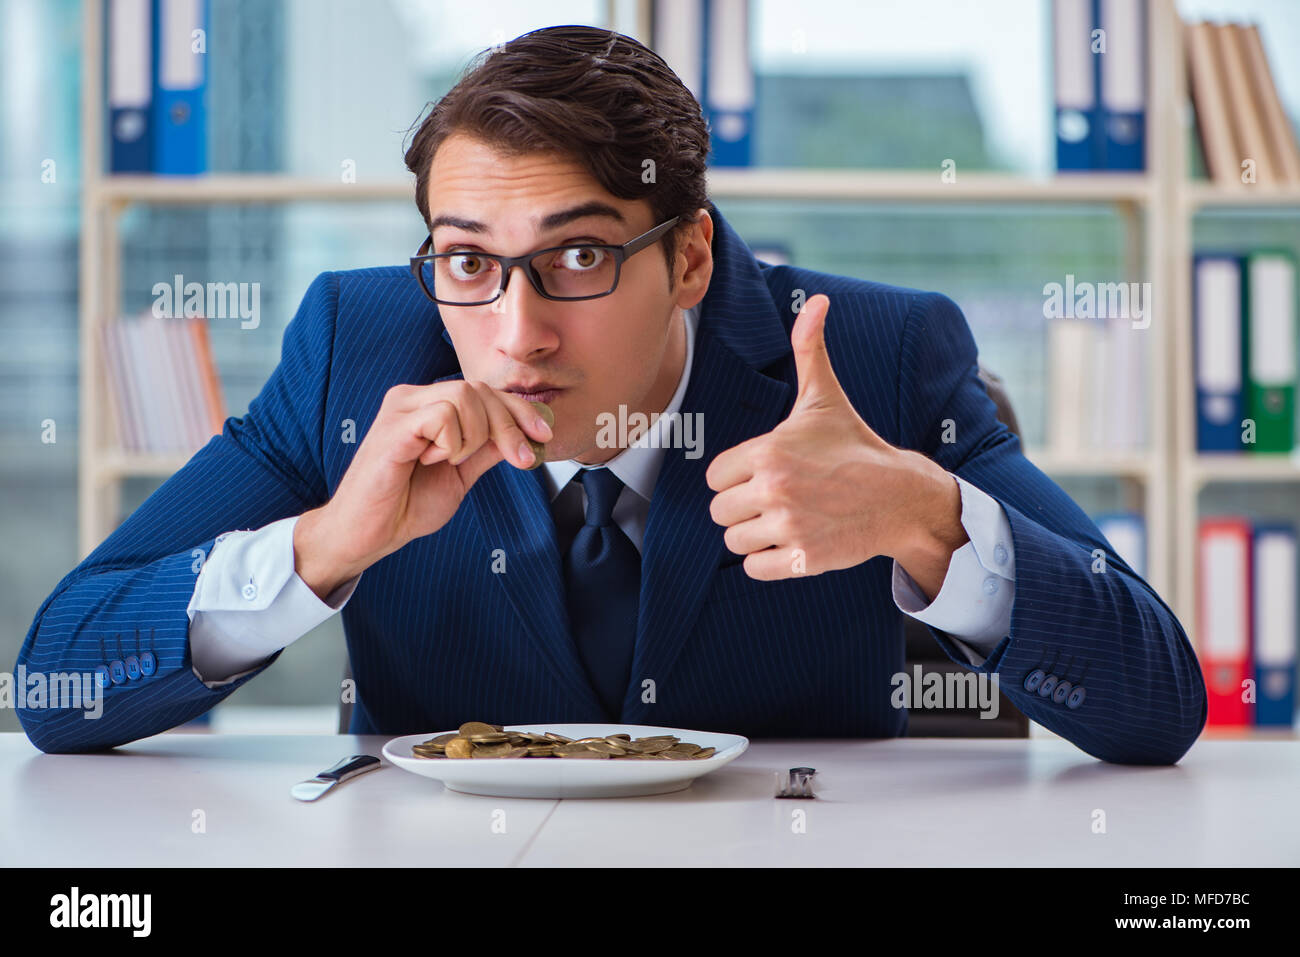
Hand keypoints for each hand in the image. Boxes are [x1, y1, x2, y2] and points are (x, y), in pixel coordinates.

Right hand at [294, 381, 553, 596]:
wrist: (368, 535)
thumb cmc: (406, 505)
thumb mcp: (461, 474)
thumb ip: (487, 450)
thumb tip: (524, 434)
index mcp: (428, 405)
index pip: (485, 392)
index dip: (520, 411)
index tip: (544, 437)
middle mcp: (413, 398)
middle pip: (480, 390)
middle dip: (510, 425)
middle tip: (520, 459)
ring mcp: (400, 408)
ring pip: (465, 397)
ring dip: (474, 437)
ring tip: (450, 462)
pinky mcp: (392, 427)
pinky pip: (442, 417)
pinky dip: (450, 443)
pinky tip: (431, 461)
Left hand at [705, 294, 966, 585]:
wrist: (900, 497)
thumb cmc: (855, 445)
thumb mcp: (825, 398)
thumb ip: (809, 349)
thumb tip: (817, 299)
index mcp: (769, 450)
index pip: (715, 476)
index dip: (736, 476)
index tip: (766, 472)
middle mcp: (774, 489)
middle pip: (721, 511)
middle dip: (744, 507)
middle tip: (779, 498)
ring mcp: (789, 526)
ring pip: (734, 541)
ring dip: (754, 535)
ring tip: (787, 519)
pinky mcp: (802, 559)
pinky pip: (754, 567)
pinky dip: (768, 561)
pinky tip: (793, 541)